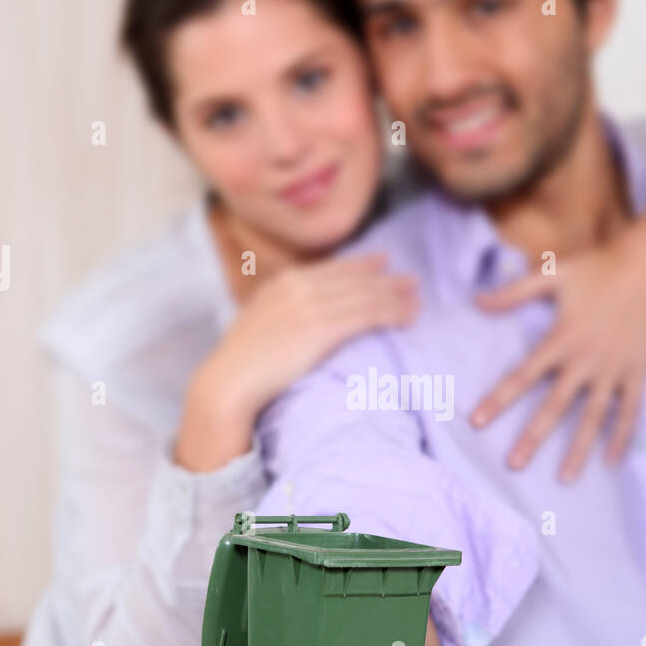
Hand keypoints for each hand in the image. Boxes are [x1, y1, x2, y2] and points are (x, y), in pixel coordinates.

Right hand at [176, 253, 418, 469]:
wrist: (229, 383)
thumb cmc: (242, 368)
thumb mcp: (261, 328)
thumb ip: (282, 316)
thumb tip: (301, 323)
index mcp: (281, 284)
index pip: (330, 269)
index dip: (360, 265)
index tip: (382, 262)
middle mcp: (297, 287)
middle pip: (352, 278)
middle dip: (385, 278)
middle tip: (411, 280)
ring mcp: (310, 305)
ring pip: (365, 295)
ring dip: (395, 296)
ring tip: (417, 300)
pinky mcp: (321, 328)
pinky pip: (366, 315)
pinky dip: (392, 313)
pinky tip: (408, 317)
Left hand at [471, 215, 645, 479]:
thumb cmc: (600, 266)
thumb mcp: (554, 272)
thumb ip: (514, 292)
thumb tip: (475, 302)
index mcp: (562, 338)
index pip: (523, 375)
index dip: (499, 399)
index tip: (477, 422)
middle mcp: (586, 359)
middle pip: (555, 405)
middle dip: (532, 437)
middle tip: (514, 465)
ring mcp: (615, 368)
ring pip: (594, 417)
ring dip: (578, 449)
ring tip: (566, 479)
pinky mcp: (640, 370)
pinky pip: (631, 410)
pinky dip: (622, 436)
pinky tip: (612, 462)